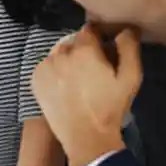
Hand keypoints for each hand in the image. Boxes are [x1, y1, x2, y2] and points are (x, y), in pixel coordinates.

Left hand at [31, 24, 141, 165]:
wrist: (86, 137)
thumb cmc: (111, 106)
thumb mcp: (130, 76)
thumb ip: (128, 46)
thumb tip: (125, 28)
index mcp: (83, 49)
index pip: (90, 29)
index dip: (99, 37)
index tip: (105, 49)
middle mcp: (60, 54)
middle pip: (73, 41)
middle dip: (84, 49)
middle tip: (94, 68)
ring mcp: (44, 67)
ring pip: (58, 53)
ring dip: (68, 59)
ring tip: (78, 79)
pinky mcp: (35, 81)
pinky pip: (46, 66)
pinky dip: (54, 70)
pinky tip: (65, 85)